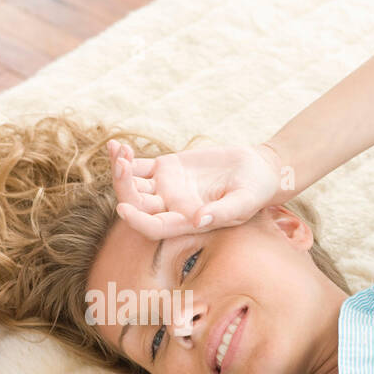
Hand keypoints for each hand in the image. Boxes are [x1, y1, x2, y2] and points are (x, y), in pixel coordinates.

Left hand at [107, 138, 284, 239]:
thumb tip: (198, 220)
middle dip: (124, 186)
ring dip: (120, 169)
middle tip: (121, 164)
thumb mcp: (243, 202)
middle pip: (136, 204)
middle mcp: (170, 208)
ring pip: (132, 184)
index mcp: (185, 222)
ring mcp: (164, 188)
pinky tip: (116, 145)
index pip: (154, 228)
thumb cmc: (254, 192)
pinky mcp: (165, 168)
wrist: (257, 170)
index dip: (137, 221)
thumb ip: (222, 213)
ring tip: (117, 149)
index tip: (122, 208)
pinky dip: (125, 157)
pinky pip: (137, 165)